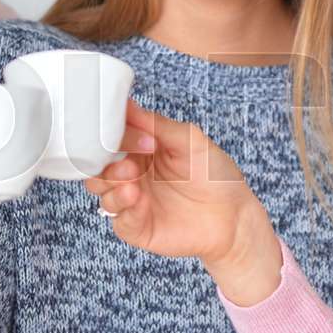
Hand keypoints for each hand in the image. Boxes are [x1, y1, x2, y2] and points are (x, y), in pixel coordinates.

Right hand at [84, 102, 282, 304]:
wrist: (234, 216)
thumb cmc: (215, 176)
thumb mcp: (190, 141)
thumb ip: (157, 124)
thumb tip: (128, 105)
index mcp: (140, 151)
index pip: (112, 139)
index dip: (115, 135)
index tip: (134, 135)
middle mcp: (132, 175)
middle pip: (98, 167)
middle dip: (105, 164)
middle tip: (128, 165)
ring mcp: (133, 202)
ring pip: (102, 193)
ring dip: (112, 186)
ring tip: (133, 185)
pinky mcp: (138, 228)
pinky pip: (119, 220)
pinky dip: (125, 209)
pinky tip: (139, 201)